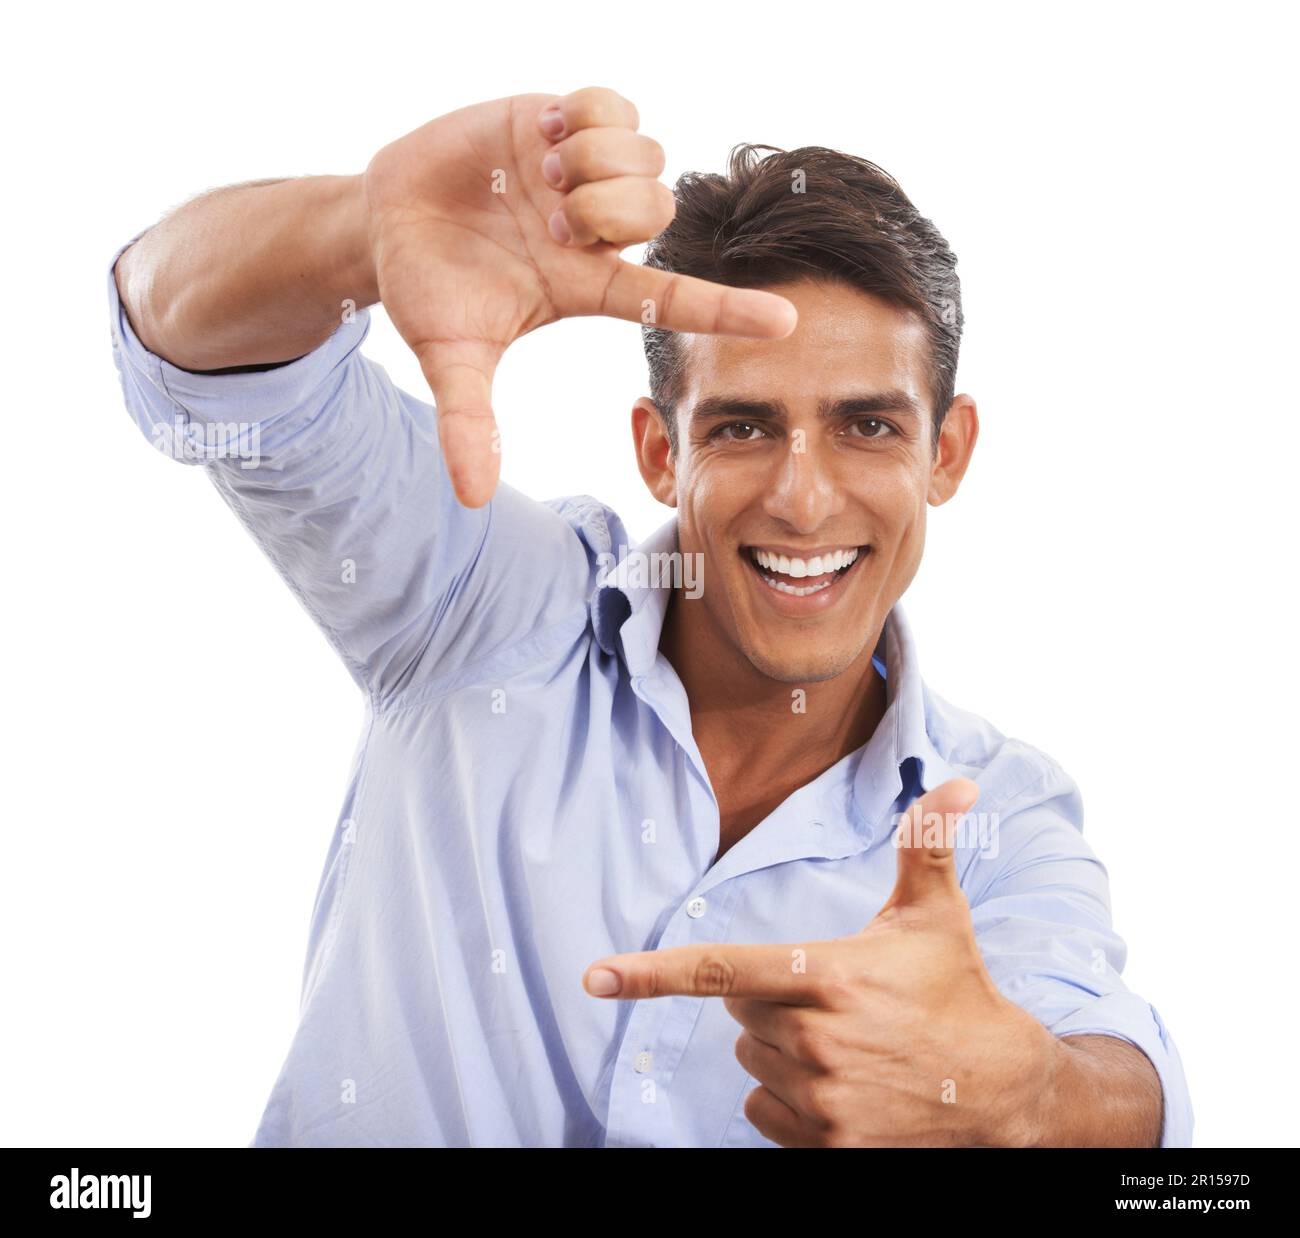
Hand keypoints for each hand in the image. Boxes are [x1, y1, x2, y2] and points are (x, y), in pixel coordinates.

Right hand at [363, 86, 797, 506]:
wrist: (388, 222)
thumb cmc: (428, 294)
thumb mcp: (451, 358)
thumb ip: (470, 424)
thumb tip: (474, 498)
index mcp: (590, 286)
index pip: (674, 299)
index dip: (730, 309)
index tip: (788, 321)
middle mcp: (601, 232)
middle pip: (662, 212)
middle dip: (607, 212)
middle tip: (549, 219)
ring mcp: (587, 174)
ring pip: (646, 157)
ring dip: (590, 166)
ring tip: (537, 178)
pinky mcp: (563, 118)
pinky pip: (614, 103)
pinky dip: (583, 117)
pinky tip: (541, 134)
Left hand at [581, 778, 1059, 1146]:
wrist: (1002, 1094)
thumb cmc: (958, 991)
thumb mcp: (936, 915)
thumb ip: (928, 844)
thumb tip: (957, 781)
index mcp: (829, 977)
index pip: (721, 970)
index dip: (650, 974)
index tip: (593, 978)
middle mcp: (816, 1041)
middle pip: (739, 1012)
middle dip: (770, 1000)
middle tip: (834, 1001)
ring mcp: (821, 1101)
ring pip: (750, 1062)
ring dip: (780, 1052)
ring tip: (846, 1046)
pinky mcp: (829, 1148)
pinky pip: (763, 1113)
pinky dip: (788, 1100)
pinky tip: (840, 1088)